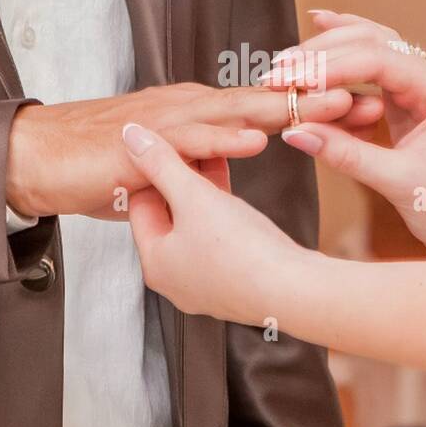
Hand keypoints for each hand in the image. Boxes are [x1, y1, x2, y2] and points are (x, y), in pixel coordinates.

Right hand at [5, 82, 353, 217]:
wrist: (41, 159)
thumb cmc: (99, 164)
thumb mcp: (165, 172)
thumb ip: (197, 168)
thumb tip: (221, 173)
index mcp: (201, 113)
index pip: (268, 108)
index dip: (313, 107)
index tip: (362, 109)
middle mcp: (192, 107)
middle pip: (266, 101)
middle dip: (318, 99)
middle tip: (369, 95)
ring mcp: (171, 120)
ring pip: (239, 111)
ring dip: (287, 109)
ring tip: (332, 106)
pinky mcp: (146, 140)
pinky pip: (192, 140)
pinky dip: (225, 140)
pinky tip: (256, 140)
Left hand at [122, 123, 305, 323]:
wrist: (295, 290)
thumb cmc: (241, 250)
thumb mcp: (193, 195)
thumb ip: (161, 163)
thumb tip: (130, 136)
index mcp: (154, 263)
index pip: (139, 204)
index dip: (152, 170)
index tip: (169, 144)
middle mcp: (175, 280)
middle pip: (168, 218)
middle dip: (181, 181)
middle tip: (195, 149)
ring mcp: (207, 286)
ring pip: (196, 229)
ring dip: (204, 196)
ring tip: (217, 163)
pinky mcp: (237, 285)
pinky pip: (220, 242)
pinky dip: (223, 216)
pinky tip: (237, 197)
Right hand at [263, 10, 425, 258]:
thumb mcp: (397, 183)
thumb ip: (345, 154)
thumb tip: (294, 132)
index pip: (377, 60)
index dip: (328, 67)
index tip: (289, 80)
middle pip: (371, 42)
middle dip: (322, 53)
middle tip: (278, 70)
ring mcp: (420, 87)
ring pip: (370, 49)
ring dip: (328, 51)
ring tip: (285, 60)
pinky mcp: (407, 102)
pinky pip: (371, 69)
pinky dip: (343, 55)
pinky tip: (320, 29)